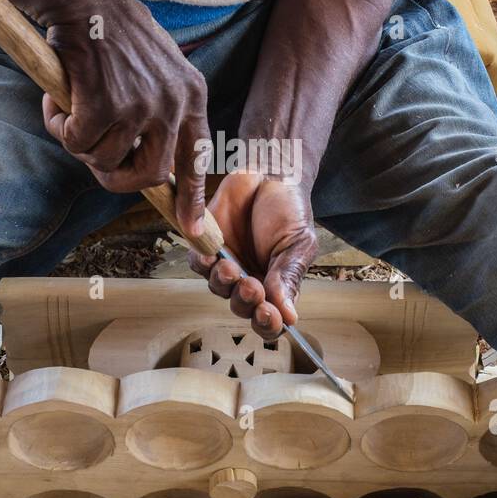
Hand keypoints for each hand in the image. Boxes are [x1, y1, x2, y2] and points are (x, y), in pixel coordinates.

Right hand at [41, 0, 209, 239]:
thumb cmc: (113, 31)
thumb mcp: (156, 69)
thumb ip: (159, 110)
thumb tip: (148, 162)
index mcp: (192, 94)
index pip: (196, 156)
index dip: (192, 196)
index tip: (193, 228)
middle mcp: (173, 103)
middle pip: (150, 175)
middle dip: (116, 177)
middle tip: (94, 162)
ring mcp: (141, 106)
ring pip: (104, 160)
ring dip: (79, 143)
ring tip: (70, 110)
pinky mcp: (106, 105)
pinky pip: (76, 143)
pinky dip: (59, 126)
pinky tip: (57, 99)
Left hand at [189, 171, 317, 335]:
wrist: (270, 172)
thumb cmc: (288, 210)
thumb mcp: (298, 244)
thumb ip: (289, 277)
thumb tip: (290, 315)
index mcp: (276, 286)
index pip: (270, 319)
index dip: (268, 325)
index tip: (269, 315)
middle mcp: (249, 280)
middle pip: (242, 308)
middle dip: (245, 302)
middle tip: (251, 286)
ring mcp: (226, 265)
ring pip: (219, 289)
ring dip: (225, 283)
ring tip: (232, 268)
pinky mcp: (206, 246)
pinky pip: (198, 264)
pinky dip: (203, 264)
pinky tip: (211, 257)